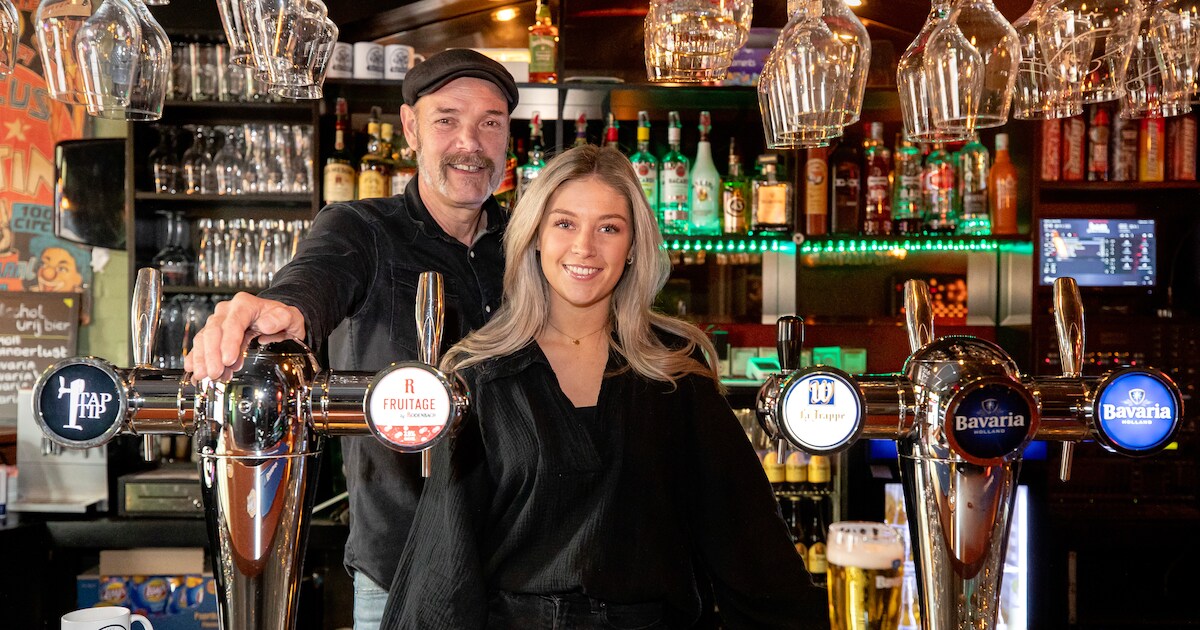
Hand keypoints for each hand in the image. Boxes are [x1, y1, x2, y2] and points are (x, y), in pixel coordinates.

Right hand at [184, 292, 305, 381]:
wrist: (274, 320)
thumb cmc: (281, 319)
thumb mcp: (291, 317)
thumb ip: (281, 318)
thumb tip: (265, 325)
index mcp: (245, 304)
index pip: (233, 322)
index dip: (229, 342)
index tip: (229, 360)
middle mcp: (227, 311)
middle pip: (214, 331)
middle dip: (212, 355)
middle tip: (215, 373)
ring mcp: (217, 322)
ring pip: (203, 339)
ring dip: (204, 359)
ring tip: (208, 377)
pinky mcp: (212, 334)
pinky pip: (200, 345)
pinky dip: (196, 358)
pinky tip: (194, 371)